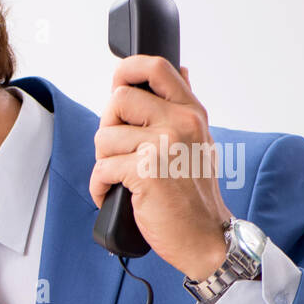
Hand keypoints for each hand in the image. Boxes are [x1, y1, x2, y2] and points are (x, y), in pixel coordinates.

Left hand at [90, 56, 232, 280]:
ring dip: (104, 162)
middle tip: (118, 151)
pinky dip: (100, 187)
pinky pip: (101, 169)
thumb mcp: (198, 140)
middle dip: (108, 127)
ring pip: (104, 137)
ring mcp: (163, 146)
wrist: (204, 236)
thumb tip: (180, 69)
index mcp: (190, 112)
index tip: (118, 82)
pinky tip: (114, 195)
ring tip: (121, 177)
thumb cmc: (193, 192)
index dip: (128, 69)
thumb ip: (181, 108)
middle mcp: (179, 123)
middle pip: (118, 100)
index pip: (157, 68)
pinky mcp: (146, 172)